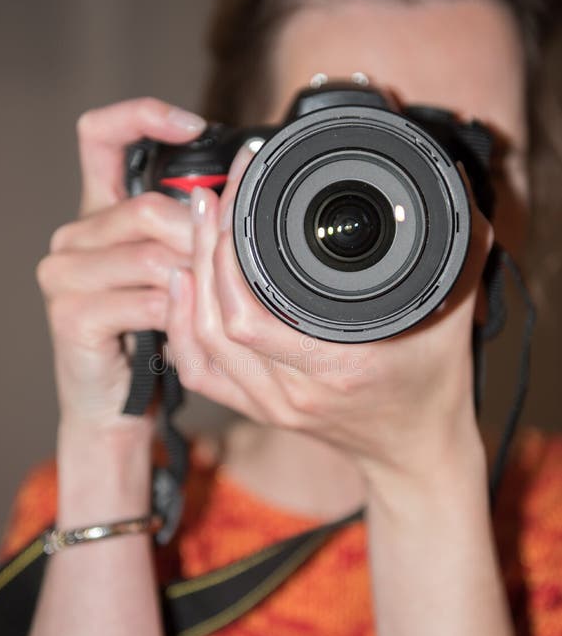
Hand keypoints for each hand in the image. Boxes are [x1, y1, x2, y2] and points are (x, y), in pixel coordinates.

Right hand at [36, 98, 205, 431]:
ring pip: (152, 256)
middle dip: (199, 238)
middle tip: (225, 267)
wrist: (113, 403)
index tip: (195, 126)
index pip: (100, 135)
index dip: (144, 116)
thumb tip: (237, 194)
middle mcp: (73, 236)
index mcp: (97, 213)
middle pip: (148, 208)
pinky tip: (185, 326)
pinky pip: (146, 301)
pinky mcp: (71, 315)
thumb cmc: (149, 334)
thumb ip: (186, 230)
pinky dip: (179, 315)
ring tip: (208, 304)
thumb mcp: (171, 272)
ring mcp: (63, 275)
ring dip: (194, 283)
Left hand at [165, 155, 492, 490]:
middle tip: (210, 196)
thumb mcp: (452, 315)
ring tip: (194, 227)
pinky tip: (179, 288)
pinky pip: (200, 372)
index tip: (239, 190)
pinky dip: (179, 329)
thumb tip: (449, 185)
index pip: (251, 309)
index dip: (230, 247)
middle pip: (217, 318)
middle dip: (205, 247)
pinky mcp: (257, 409)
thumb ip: (456, 250)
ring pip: (200, 342)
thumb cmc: (435, 383)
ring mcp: (271, 404)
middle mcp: (296, 390)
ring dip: (189, 281)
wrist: (416, 450)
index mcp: (338, 364)